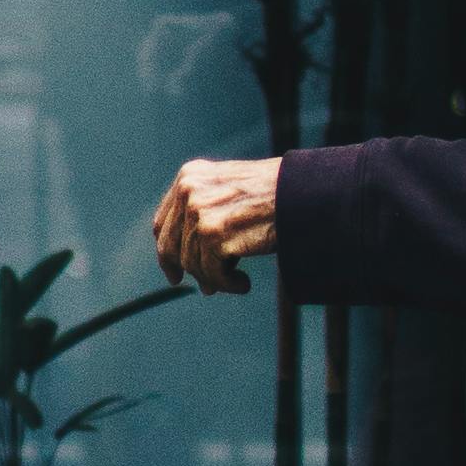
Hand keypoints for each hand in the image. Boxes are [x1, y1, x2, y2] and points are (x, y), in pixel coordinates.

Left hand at [153, 157, 282, 293]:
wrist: (302, 193)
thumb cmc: (273, 194)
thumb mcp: (227, 189)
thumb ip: (202, 211)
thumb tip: (182, 263)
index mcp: (189, 176)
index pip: (163, 225)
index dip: (168, 252)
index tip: (175, 272)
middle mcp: (188, 191)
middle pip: (171, 248)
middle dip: (188, 271)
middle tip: (207, 288)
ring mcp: (199, 213)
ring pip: (193, 265)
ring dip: (215, 279)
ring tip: (239, 280)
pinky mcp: (214, 236)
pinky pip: (212, 275)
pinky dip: (228, 284)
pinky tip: (245, 283)